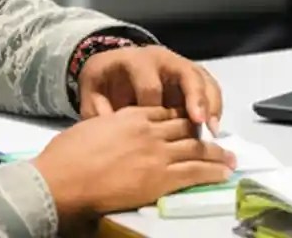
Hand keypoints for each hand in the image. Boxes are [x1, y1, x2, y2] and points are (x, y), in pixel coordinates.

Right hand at [32, 106, 235, 228]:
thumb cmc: (65, 157)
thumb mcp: (88, 130)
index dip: (179, 117)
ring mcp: (156, 153)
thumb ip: (105, 127)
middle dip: (202, 132)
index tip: (188, 122)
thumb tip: (105, 135)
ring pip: (195, 148)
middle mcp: (148, 130)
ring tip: (230, 157)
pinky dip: (212, 170)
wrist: (62, 178)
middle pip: (183, 127)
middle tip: (216, 137)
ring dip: (216, 153)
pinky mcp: (160, 177)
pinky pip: (194, 171)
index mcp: (129, 117)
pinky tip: (223, 171)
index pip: (162, 112)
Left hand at [77, 45, 223, 133]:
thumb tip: (111, 130)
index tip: (156, 127)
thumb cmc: (104, 82)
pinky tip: (213, 128)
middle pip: (186, 73)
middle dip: (195, 97)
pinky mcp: (191, 76)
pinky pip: (209, 86)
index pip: (149, 84)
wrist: (112, 67)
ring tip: (212, 130)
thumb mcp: (93, 91)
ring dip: (211, 104)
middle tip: (200, 122)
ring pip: (203, 79)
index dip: (154, 106)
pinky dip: (214, 106)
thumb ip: (98, 109)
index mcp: (136, 61)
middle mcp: (162, 59)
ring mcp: (180, 65)